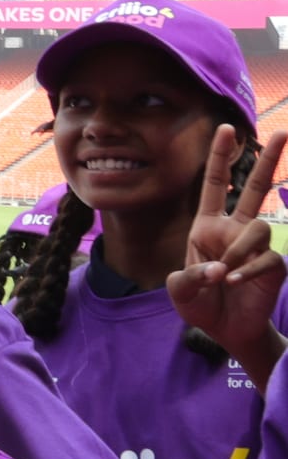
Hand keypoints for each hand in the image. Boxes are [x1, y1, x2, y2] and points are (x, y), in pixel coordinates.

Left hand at [170, 126, 287, 354]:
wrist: (223, 329)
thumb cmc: (199, 303)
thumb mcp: (180, 290)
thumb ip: (188, 278)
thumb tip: (217, 268)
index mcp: (207, 227)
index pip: (214, 185)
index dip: (220, 157)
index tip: (225, 128)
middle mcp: (234, 230)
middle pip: (255, 188)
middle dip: (268, 160)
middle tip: (282, 132)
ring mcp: (257, 246)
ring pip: (258, 228)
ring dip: (238, 251)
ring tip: (223, 275)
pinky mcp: (273, 264)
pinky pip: (266, 258)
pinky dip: (246, 271)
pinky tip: (232, 284)